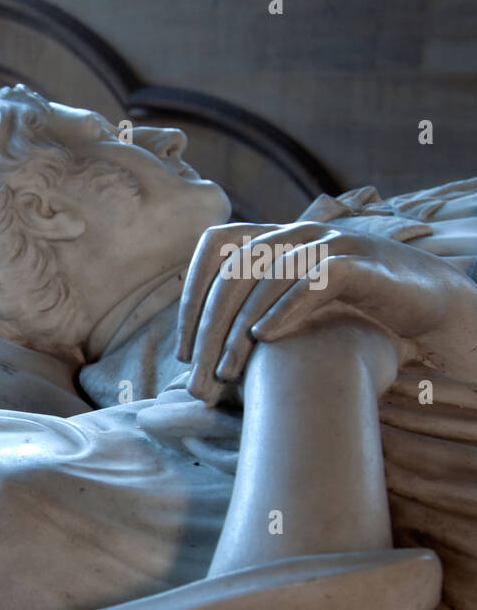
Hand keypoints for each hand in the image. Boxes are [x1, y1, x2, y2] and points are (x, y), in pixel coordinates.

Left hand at [175, 221, 476, 404]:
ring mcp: (330, 242)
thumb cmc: (350, 308)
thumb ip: (249, 318)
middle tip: (201, 376)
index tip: (185, 352)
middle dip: (209, 327)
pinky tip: (264, 338)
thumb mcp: (290, 307)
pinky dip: (285, 308)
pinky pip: (314, 277)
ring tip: (227, 372)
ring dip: (239, 327)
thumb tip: (196, 359)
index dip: (191, 298)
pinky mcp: (362, 262)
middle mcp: (295, 233)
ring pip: (267, 275)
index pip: (213, 249)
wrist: (424, 297)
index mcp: (273, 238)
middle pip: (233, 270)